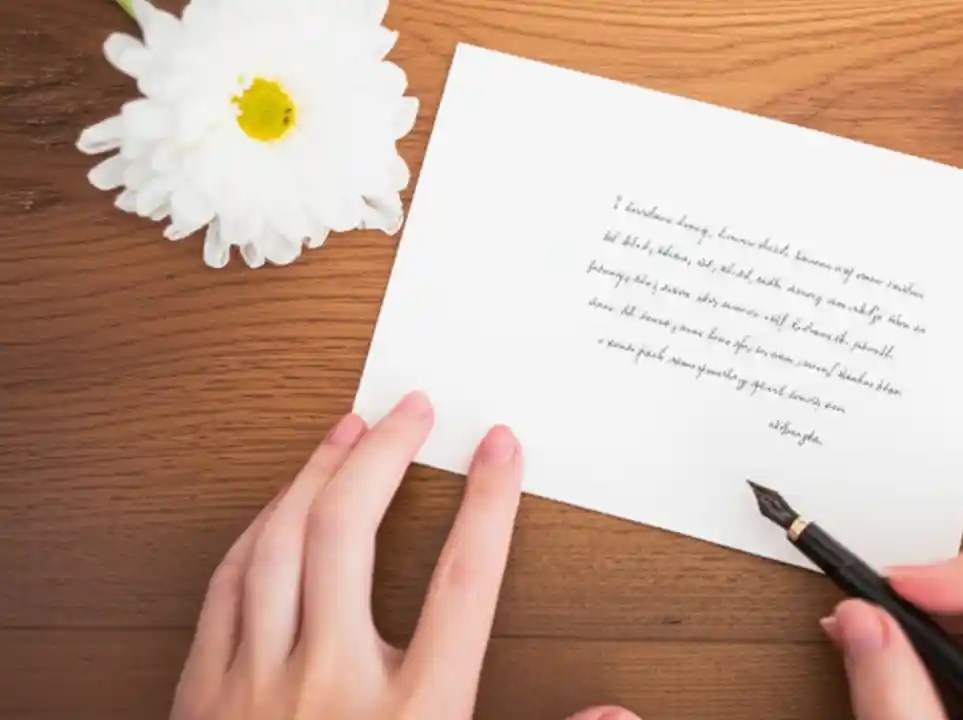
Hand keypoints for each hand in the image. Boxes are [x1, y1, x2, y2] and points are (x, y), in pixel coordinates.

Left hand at [172, 391, 640, 719]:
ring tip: (349, 429)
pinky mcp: (205, 695)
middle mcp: (332, 686)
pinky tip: (280, 506)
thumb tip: (623, 717)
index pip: (462, 582)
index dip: (489, 502)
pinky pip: (228, 587)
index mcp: (414, 715)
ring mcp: (259, 686)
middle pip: (354, 534)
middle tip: (415, 408)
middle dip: (389, 456)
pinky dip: (258, 532)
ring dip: (315, 475)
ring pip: (280, 545)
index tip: (502, 444)